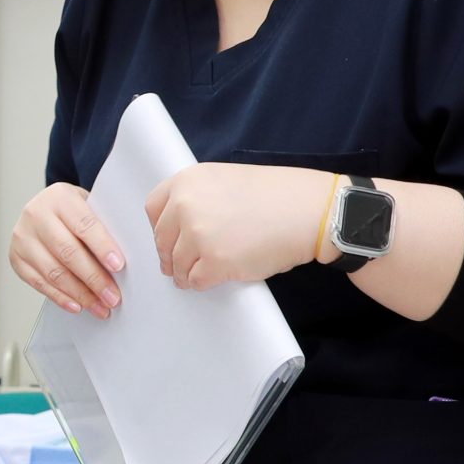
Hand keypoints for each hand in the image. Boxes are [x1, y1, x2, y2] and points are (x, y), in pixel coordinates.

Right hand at [9, 183, 125, 315]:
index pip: (84, 224)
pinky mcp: (16, 258)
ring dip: (80, 294)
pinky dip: (60, 297)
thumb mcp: (89, 206)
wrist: (43, 208)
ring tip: (100, 307)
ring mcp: (23, 238)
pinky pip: (39, 283)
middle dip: (94, 278)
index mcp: (59, 198)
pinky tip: (78, 305)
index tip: (119, 266)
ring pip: (53, 272)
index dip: (102, 247)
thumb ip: (103, 226)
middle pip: (68, 252)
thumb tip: (123, 262)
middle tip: (113, 297)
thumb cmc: (74, 211)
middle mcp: (36, 215)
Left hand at [145, 164, 340, 290]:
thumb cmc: (276, 195)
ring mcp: (198, 235)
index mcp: (187, 181)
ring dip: (183, 273)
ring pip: (176, 264)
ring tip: (194, 275)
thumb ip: (198, 197)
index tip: (168, 238)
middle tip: (176, 265)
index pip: (153, 209)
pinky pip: (194, 280)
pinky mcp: (214, 261)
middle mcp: (186, 205)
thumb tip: (179, 226)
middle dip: (169, 255)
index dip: (160, 228)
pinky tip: (209, 280)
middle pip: (162, 240)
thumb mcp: (225, 179)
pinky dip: (200, 283)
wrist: (309, 210)